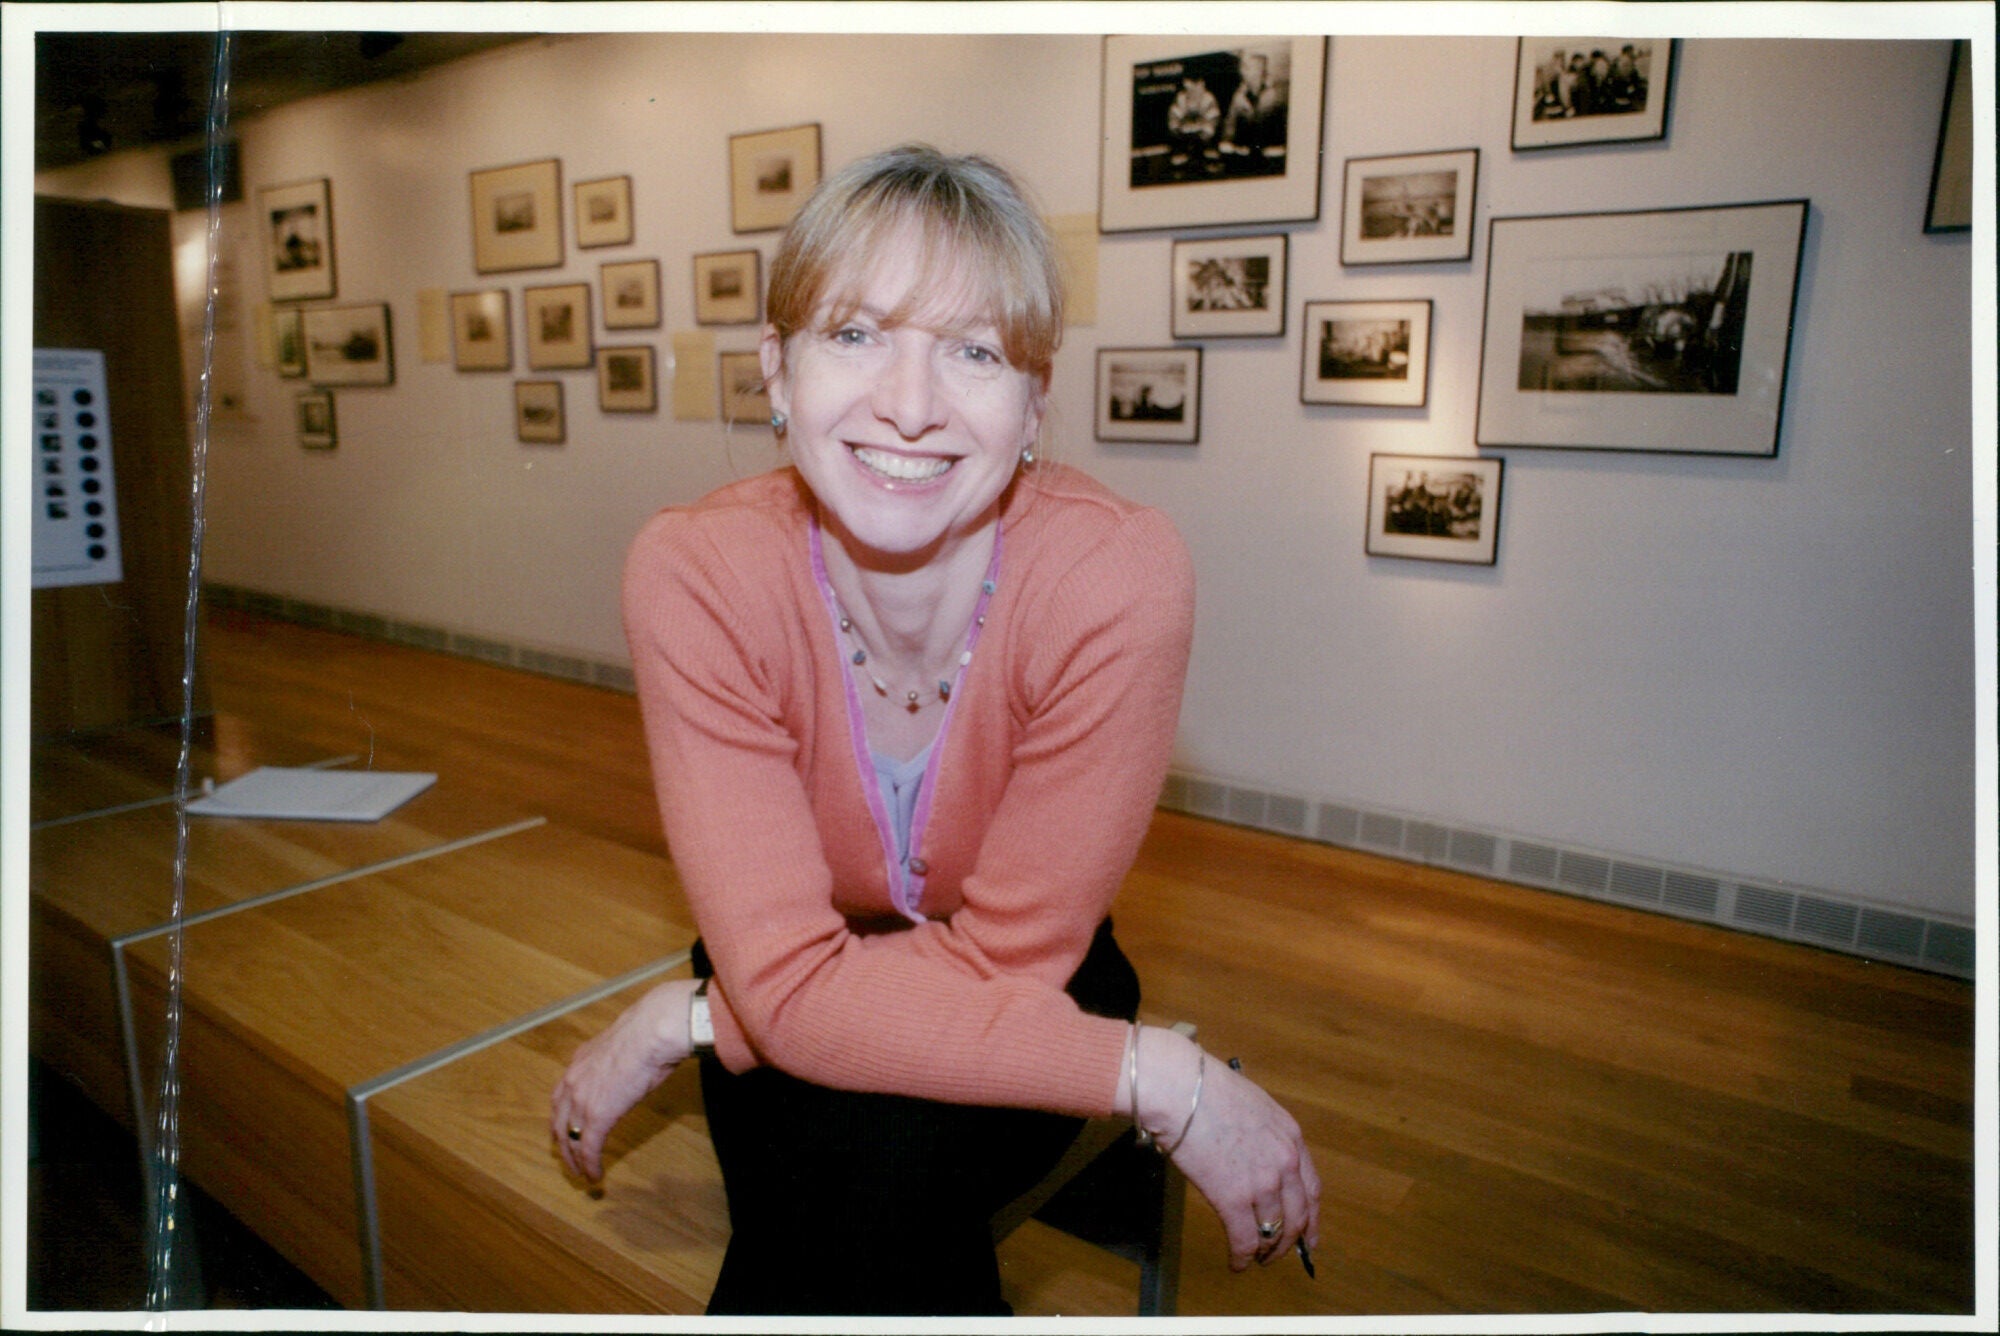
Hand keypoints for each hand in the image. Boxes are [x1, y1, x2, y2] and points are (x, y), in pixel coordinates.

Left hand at [550, 977, 698, 1181]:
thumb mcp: (623, 1044)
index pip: (561, 1098)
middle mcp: (573, 1081)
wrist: (652, 1031)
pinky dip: (590, 1164)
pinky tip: (595, 1175)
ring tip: (582, 1174)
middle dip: (563, 1145)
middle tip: (570, 1161)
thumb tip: (632, 1062)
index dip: (561, 1118)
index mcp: (579, 1062)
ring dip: (574, 1160)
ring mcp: (582, 1100)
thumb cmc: (648, 1031)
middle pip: (558, 1122)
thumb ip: (617, 1059)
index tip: (566, 1132)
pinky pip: (588, 1148)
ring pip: (570, 1139)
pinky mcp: (597, 1116)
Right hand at [1134, 1027, 1319, 1271]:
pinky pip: (1245, 1239)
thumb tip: (1252, 1152)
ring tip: (1256, 1259)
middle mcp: (1284, 1163)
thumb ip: (1262, 1134)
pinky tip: (1237, 1264)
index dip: (1310, 1218)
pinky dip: (1243, 1257)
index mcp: (1291, 1138)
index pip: (1311, 1189)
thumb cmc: (1204, 1088)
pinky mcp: (1233, 1199)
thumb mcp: (1251, 1106)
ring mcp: (1261, 1182)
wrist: (1180, 1089)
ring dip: (1266, 1251)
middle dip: (1290, 1242)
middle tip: (1279, 1254)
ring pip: (1274, 1232)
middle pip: (1298, 1216)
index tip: (1309, 1235)